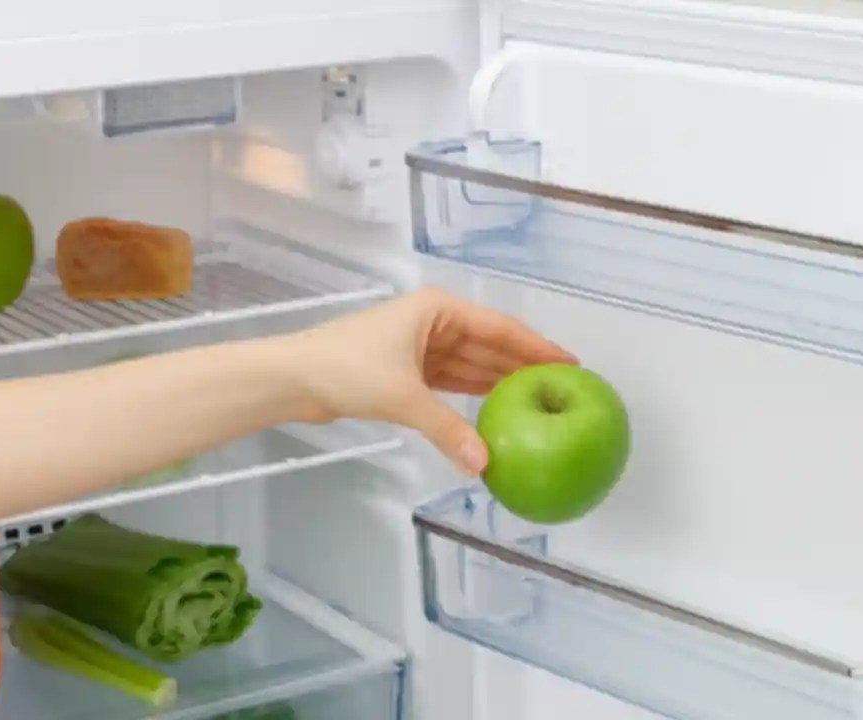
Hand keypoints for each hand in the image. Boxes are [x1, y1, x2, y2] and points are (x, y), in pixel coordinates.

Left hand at [279, 287, 576, 473]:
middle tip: (560, 391)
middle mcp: (434, 322)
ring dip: (498, 384)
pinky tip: (494, 413)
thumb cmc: (345, 368)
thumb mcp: (404, 397)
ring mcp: (420, 345)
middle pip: (489, 346)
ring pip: (470, 365)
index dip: (537, 347)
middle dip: (522, 367)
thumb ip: (448, 430)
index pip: (501, 329)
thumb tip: (484, 464)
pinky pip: (451, 382)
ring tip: (536, 405)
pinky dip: (470, 397)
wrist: (292, 378)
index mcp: (438, 309)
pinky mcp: (406, 371)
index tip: (570, 363)